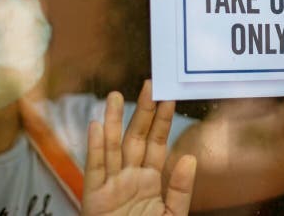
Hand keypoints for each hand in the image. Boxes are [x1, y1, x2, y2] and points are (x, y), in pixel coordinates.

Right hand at [82, 81, 196, 215]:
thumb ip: (181, 189)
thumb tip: (188, 157)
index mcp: (150, 181)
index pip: (157, 144)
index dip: (162, 121)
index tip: (168, 97)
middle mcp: (130, 179)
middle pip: (135, 139)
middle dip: (142, 112)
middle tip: (148, 84)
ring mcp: (111, 187)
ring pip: (113, 148)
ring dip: (114, 122)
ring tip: (117, 96)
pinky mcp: (94, 199)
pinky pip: (95, 170)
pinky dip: (95, 148)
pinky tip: (97, 126)